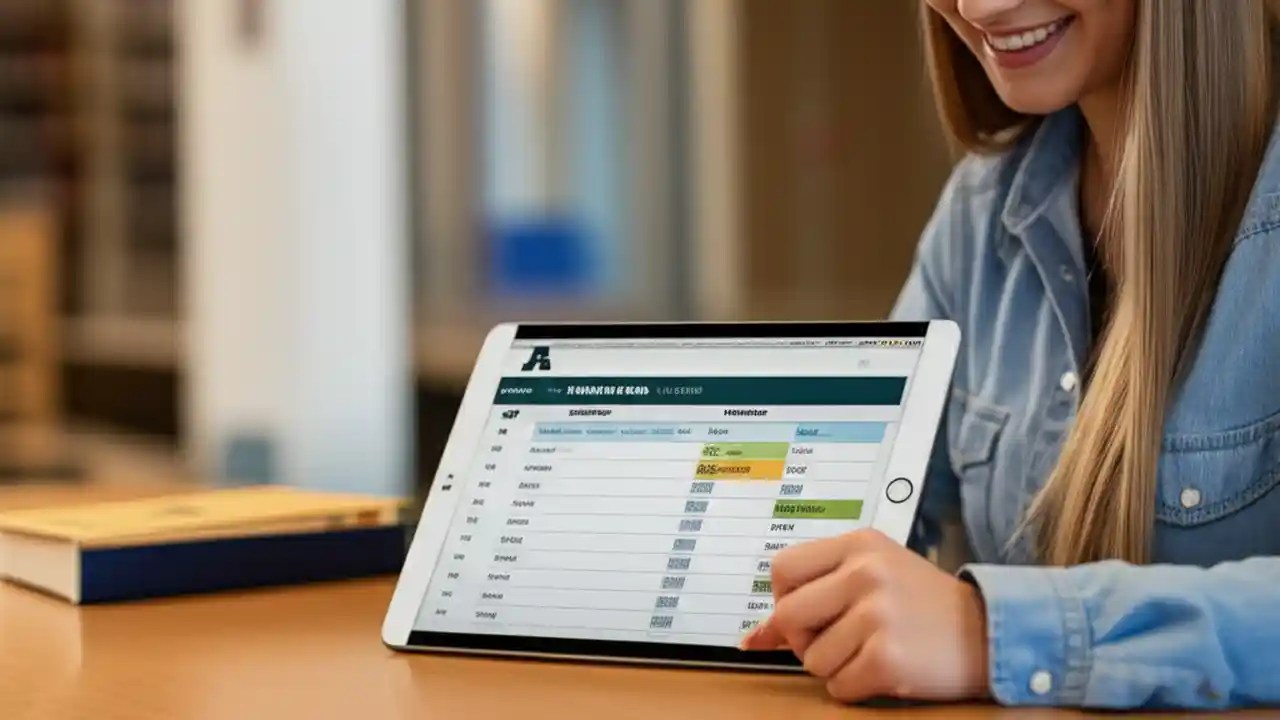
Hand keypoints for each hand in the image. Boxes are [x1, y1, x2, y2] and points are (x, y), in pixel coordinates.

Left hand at [739, 529, 990, 702]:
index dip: (785, 599)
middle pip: (788, 616)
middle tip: (837, 640)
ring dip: (835, 666)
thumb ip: (814, 594)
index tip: (808, 613)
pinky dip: (855, 687)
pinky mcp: (888, 659)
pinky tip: (885, 670)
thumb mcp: (872, 577)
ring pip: (811, 658)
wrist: (990, 632)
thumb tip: (752, 637)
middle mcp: (866, 573)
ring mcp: (877, 616)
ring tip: (873, 650)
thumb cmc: (922, 604)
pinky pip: (838, 686)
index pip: (782, 569)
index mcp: (859, 544)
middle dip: (802, 639)